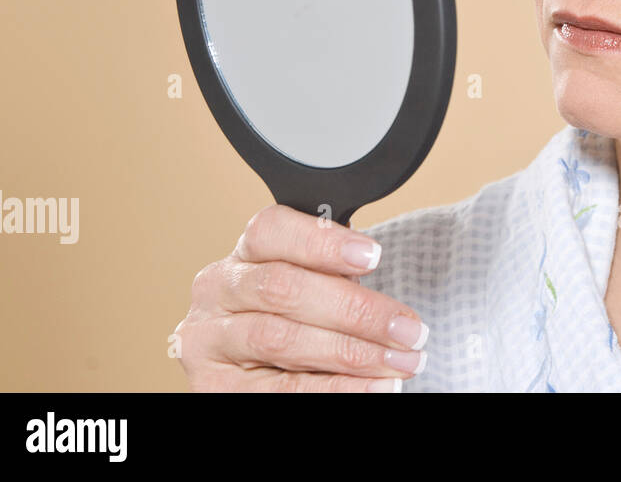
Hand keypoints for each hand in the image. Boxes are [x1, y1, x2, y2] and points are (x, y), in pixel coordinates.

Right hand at [174, 204, 427, 391]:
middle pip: (284, 287)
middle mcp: (218, 291)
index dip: (322, 242)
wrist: (255, 369)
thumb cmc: (294, 317)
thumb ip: (332, 276)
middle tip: (409, 328)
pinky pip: (282, 389)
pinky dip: (338, 388)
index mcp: (243, 254)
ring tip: (402, 361)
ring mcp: (211, 341)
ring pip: (282, 338)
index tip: (373, 257)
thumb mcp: (310, 286)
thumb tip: (377, 277)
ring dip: (353, 352)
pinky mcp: (217, 387)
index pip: (271, 230)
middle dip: (356, 309)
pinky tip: (376, 386)